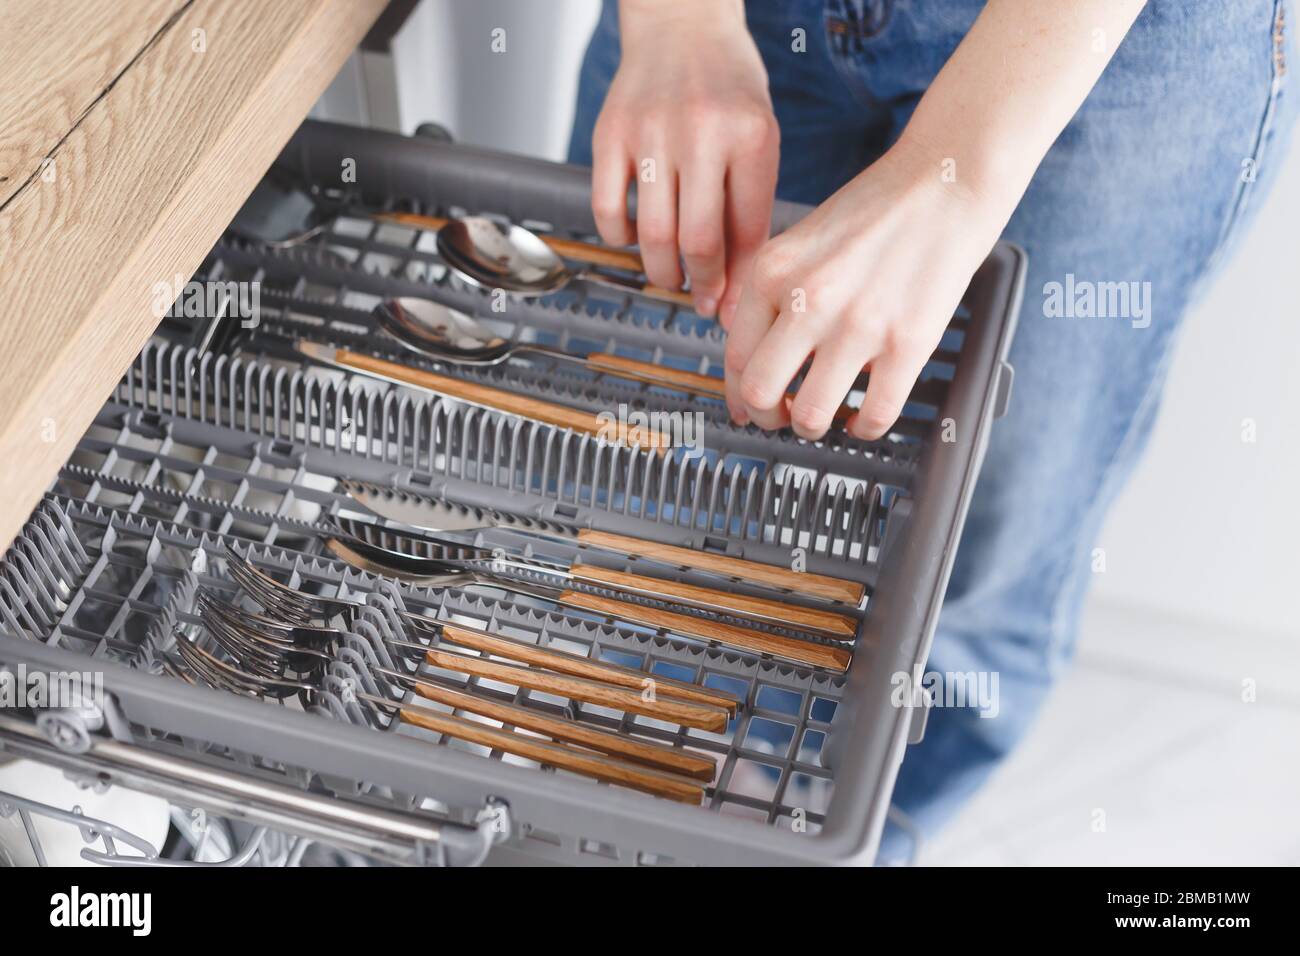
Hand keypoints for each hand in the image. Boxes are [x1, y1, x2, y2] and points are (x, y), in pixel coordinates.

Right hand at [591, 1, 778, 319]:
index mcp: (750, 136)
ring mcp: (650, 133)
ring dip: (661, 271)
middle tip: (701, 300)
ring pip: (651, 234)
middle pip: (696, 241)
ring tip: (671, 278)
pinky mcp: (609, 134)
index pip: (746, 231)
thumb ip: (749, 205)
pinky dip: (620, 238)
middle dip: (700, 286)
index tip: (731, 308)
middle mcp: (700, 133)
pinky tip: (634, 238)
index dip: (738, 282)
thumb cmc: (728, 88)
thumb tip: (734, 284)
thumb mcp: (758, 138)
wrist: (682, 24)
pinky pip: (607, 210)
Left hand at [724, 137, 1005, 440]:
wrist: (947, 182)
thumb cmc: (878, 209)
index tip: (750, 407)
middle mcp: (808, 300)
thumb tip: (759, 356)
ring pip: (811, 415)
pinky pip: (874, 416)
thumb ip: (776, 294)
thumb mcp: (803, 242)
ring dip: (815, 427)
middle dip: (769, 418)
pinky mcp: (907, 343)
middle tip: (785, 417)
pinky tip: (865, 416)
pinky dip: (865, 428)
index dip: (739, 394)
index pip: (734, 356)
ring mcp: (857, 325)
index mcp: (774, 273)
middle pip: (761, 392)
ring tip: (829, 415)